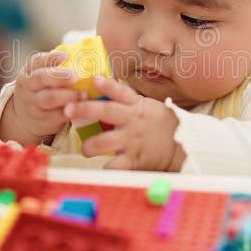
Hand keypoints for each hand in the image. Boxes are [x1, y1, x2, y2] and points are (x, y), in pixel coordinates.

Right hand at [0, 51, 85, 144]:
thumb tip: (85, 57)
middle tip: (75, 75)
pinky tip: (81, 107)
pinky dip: (70, 110)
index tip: (66, 55)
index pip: (36, 61)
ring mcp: (34, 104)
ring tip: (84, 93)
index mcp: (28, 72)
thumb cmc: (42, 90)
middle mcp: (28, 87)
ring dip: (68, 95)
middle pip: (40, 78)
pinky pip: (57, 116)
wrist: (25, 118)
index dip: (51, 57)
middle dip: (59, 76)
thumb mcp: (41, 77)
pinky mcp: (44, 120)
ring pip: (49, 99)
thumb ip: (57, 68)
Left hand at [63, 77, 185, 170]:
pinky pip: (116, 166)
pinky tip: (97, 171)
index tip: (95, 79)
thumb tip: (100, 86)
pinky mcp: (134, 159)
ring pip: (104, 141)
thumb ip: (125, 100)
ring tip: (84, 149)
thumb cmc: (158, 122)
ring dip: (89, 145)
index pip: (120, 91)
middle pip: (106, 112)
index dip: (107, 85)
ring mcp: (132, 140)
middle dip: (85, 110)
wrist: (183, 144)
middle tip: (67, 109)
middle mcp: (132, 121)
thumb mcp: (145, 106)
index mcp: (135, 105)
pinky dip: (106, 170)